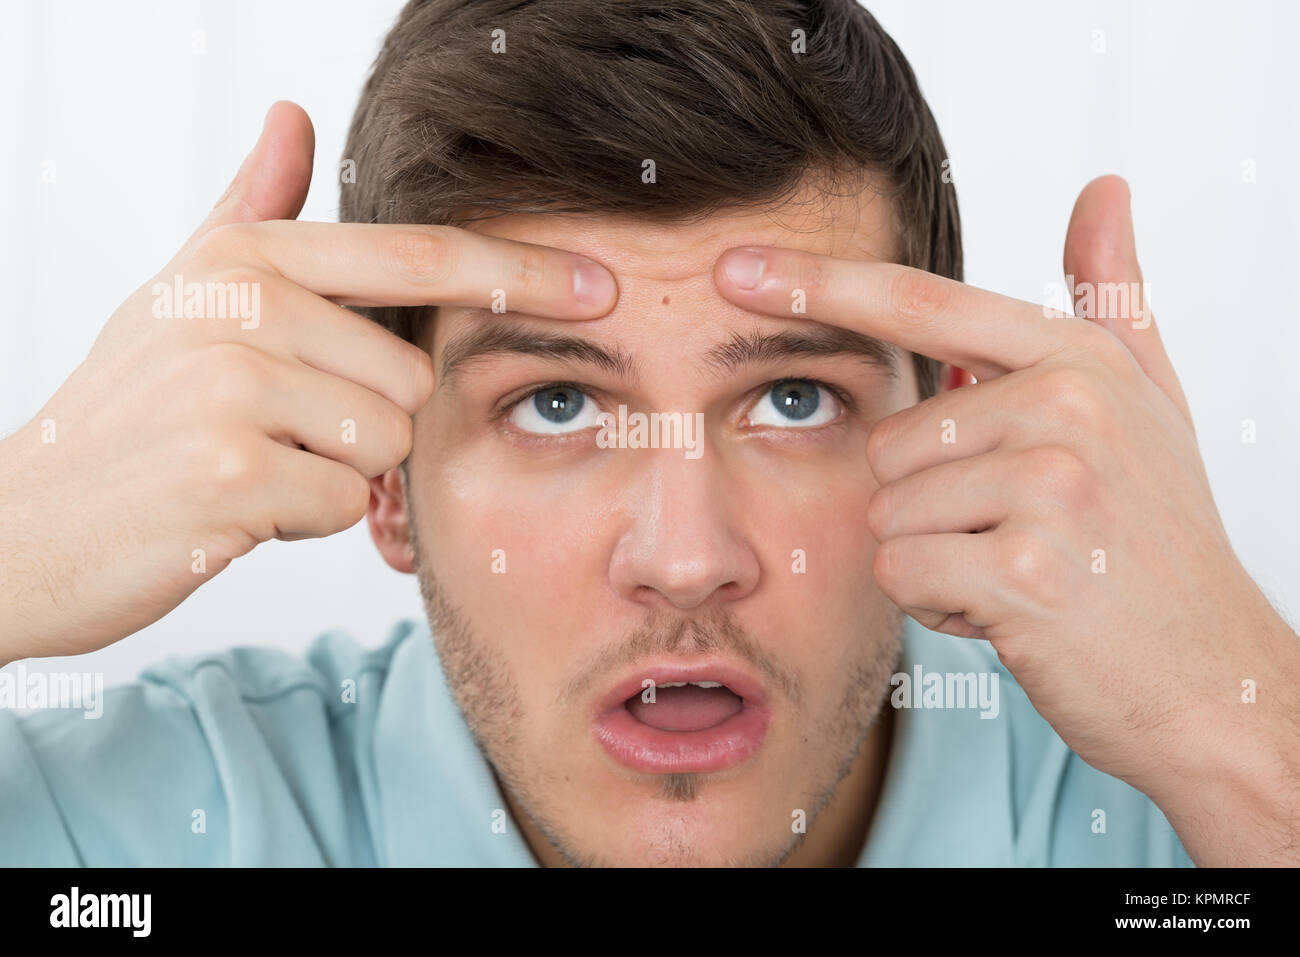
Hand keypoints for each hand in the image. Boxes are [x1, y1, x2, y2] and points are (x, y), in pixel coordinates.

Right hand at [0, 101, 617, 663]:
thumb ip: (251, 211)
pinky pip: (341, 507)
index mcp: (244, 257)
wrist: (28, 523)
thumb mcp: (183, 295)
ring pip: (386, 446)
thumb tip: (294, 117)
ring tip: (252, 465)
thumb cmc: (128, 412)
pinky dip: (299, 523)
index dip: (518, 272)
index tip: (602, 284)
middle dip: (362, 424)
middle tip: (272, 433)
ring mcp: (233, 386)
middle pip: (411, 379)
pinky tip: (234, 508)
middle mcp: (241, 305)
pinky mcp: (231, 472)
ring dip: (332, 475)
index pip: (416, 256)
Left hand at [713, 175, 1299, 863]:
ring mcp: (1048, 487)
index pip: (917, 303)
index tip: (731, 268)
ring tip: (1019, 570)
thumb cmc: (1161, 541)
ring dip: (934, 558)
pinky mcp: (1023, 571)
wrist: (1211, 674)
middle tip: (1015, 533)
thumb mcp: (1148, 403)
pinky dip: (939, 608)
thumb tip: (1103, 188)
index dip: (817, 283)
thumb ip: (1112, 295)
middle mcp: (1063, 406)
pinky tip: (1011, 613)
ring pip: (885, 514)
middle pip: (885, 441)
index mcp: (1075, 359)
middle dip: (927, 503)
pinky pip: (901, 574)